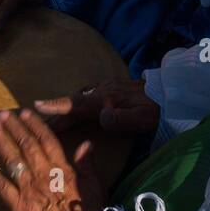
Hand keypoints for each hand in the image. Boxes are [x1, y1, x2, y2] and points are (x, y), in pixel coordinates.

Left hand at [0, 108, 105, 210]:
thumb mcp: (95, 187)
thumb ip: (88, 165)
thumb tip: (87, 143)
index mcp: (63, 169)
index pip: (47, 141)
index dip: (34, 126)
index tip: (24, 112)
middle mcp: (43, 175)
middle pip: (27, 147)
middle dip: (14, 129)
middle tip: (2, 114)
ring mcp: (29, 190)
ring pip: (13, 162)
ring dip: (0, 143)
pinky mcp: (17, 207)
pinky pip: (1, 187)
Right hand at [35, 78, 158, 135]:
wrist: (174, 94)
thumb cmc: (159, 110)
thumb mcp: (143, 119)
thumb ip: (122, 120)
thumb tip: (101, 117)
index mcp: (106, 100)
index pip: (76, 104)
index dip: (55, 106)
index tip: (36, 106)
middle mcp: (103, 91)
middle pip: (73, 102)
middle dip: (54, 112)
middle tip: (35, 122)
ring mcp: (107, 88)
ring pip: (80, 98)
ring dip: (66, 107)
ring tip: (53, 119)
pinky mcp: (113, 88)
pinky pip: (88, 95)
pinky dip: (77, 103)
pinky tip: (78, 108)